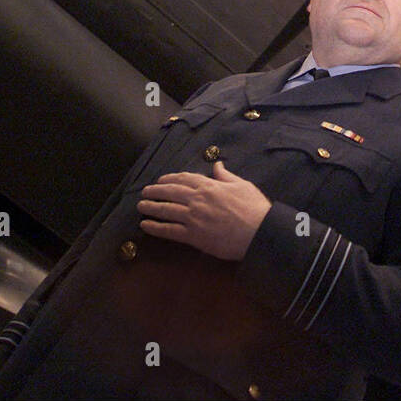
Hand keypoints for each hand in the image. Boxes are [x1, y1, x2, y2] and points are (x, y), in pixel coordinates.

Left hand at [137, 161, 270, 260]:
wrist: (259, 232)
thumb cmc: (254, 208)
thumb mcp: (242, 185)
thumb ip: (226, 176)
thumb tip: (217, 165)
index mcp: (209, 186)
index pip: (184, 179)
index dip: (170, 179)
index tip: (161, 180)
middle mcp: (198, 199)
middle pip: (170, 192)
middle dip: (155, 191)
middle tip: (145, 192)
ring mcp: (194, 217)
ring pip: (166, 210)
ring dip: (151, 207)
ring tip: (141, 206)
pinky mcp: (193, 236)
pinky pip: (169, 230)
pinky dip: (156, 227)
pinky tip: (146, 225)